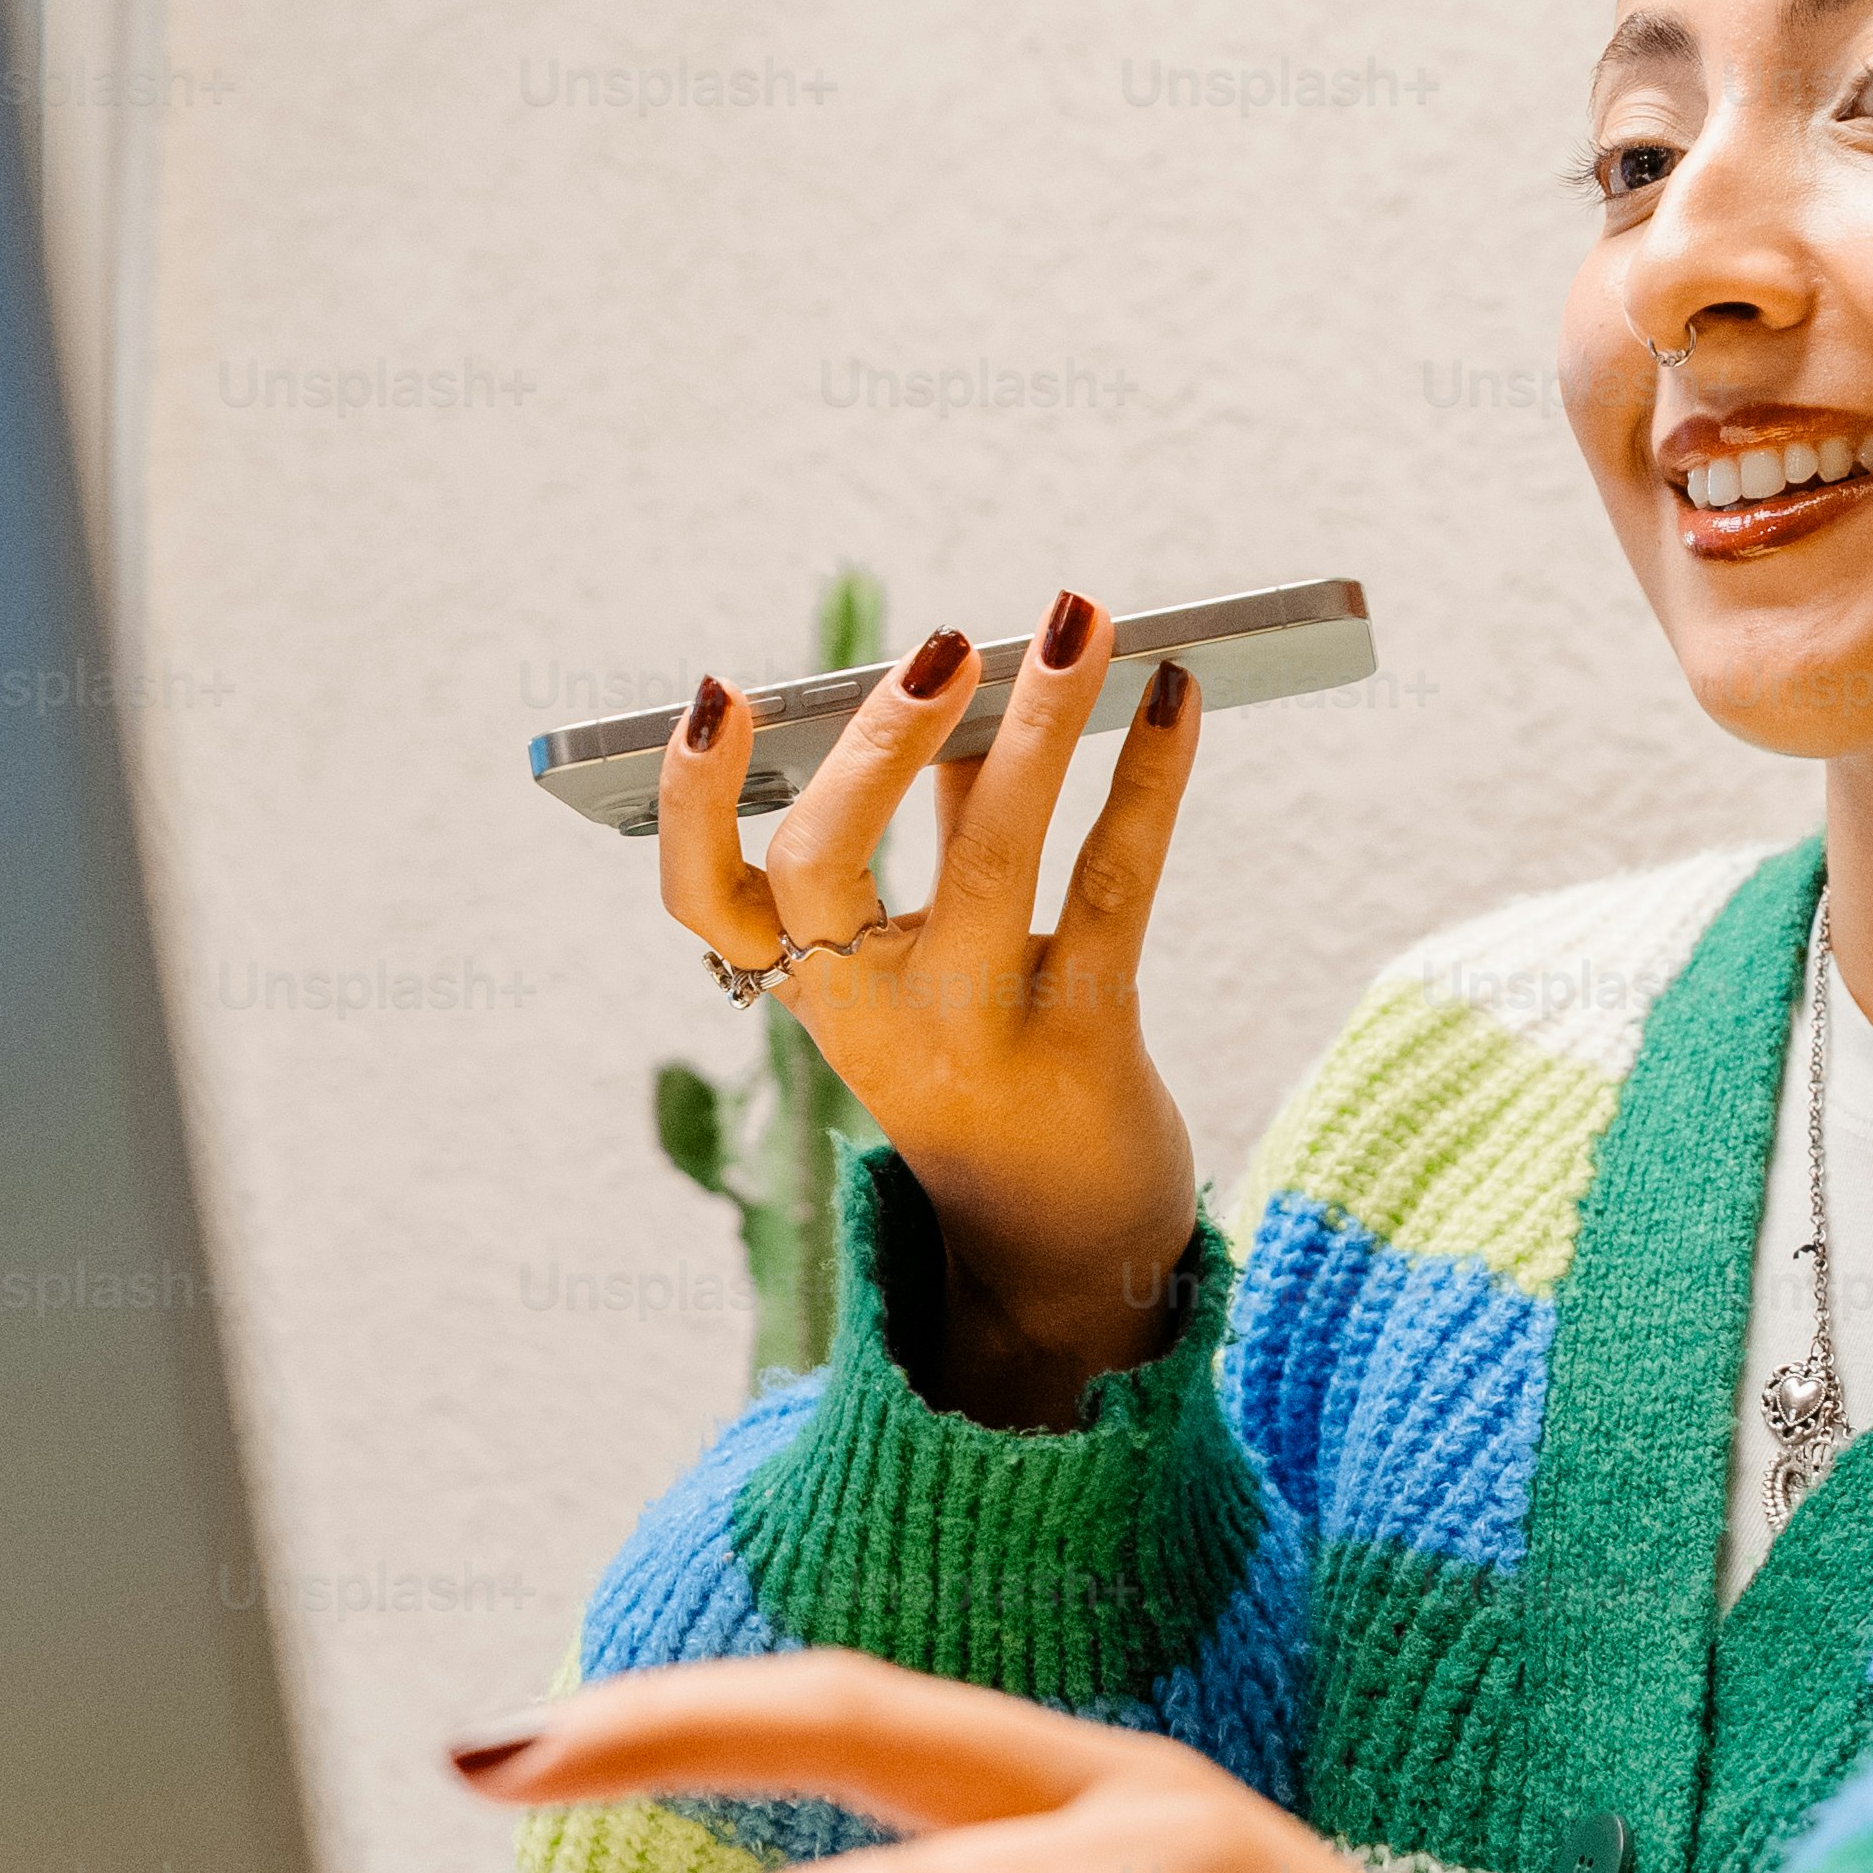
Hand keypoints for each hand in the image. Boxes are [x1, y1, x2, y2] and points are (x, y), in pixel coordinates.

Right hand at [658, 589, 1200, 1423]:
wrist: (1065, 1249)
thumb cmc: (989, 1063)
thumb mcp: (926, 958)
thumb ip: (944, 818)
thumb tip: (980, 673)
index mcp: (810, 988)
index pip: (706, 900)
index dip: (693, 801)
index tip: (719, 698)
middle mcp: (873, 1014)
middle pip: (825, 865)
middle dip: (877, 742)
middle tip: (946, 643)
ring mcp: (975, 1030)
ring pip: (989, 862)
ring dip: (1036, 728)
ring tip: (1077, 623)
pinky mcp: (1085, 1039)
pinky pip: (1112, 888)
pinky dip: (1148, 780)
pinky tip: (1178, 695)